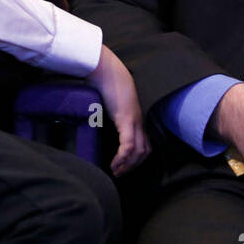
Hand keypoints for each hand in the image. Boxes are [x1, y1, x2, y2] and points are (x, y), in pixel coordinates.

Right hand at [85, 45, 149, 175]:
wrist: (106, 69)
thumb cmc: (106, 82)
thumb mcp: (110, 101)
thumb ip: (109, 111)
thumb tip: (99, 119)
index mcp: (136, 116)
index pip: (145, 143)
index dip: (137, 158)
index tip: (125, 166)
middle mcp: (138, 120)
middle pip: (144, 151)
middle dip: (133, 166)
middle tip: (120, 174)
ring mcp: (134, 120)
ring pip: (138, 151)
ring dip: (128, 165)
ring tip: (116, 172)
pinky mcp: (126, 119)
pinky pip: (128, 145)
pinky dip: (123, 158)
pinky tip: (115, 164)